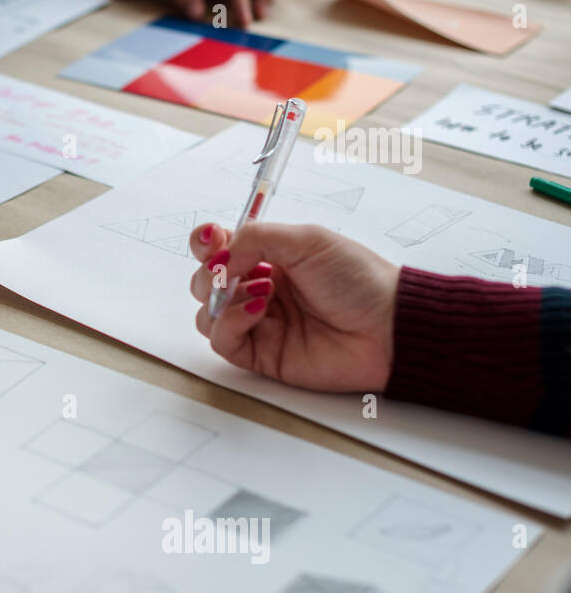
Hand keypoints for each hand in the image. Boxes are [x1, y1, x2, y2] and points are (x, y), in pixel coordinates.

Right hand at [188, 221, 398, 391]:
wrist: (387, 327)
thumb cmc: (359, 281)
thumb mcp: (307, 240)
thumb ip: (255, 238)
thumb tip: (219, 258)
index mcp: (269, 260)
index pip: (219, 251)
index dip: (205, 245)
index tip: (212, 240)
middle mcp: (259, 291)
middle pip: (205, 284)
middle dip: (210, 274)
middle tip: (230, 269)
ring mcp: (259, 324)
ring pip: (207, 314)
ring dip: (223, 299)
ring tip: (261, 291)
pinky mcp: (261, 355)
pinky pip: (223, 341)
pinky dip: (231, 322)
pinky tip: (259, 310)